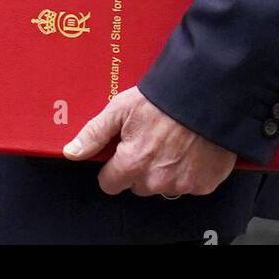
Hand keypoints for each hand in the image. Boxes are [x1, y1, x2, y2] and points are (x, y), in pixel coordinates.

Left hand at [63, 86, 236, 197]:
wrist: (206, 93)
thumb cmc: (163, 99)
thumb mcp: (121, 108)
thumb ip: (95, 133)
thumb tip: (72, 151)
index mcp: (133, 164)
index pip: (110, 183)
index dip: (113, 167)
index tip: (121, 153)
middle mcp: (156, 181)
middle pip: (138, 185)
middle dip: (141, 167)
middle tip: (151, 140)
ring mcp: (182, 184)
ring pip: (163, 185)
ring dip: (165, 169)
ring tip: (173, 140)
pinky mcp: (205, 183)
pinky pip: (190, 184)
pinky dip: (190, 170)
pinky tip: (191, 148)